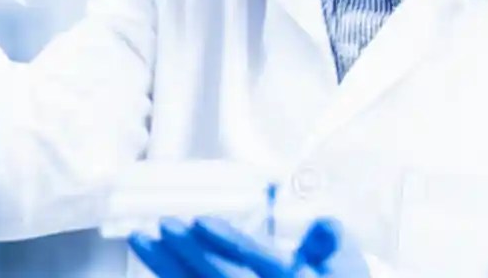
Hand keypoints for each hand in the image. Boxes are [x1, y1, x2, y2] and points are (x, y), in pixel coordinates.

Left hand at [129, 216, 369, 276]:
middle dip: (191, 252)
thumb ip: (330, 243)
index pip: (257, 263)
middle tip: (165, 224)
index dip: (228, 241)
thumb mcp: (345, 261)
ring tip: (142, 238)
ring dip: (168, 265)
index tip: (200, 221)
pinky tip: (153, 260)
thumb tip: (327, 225)